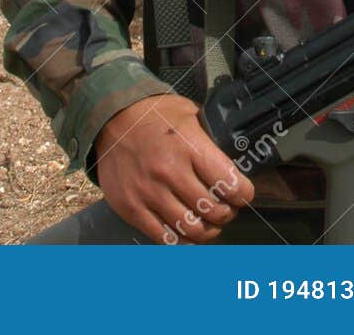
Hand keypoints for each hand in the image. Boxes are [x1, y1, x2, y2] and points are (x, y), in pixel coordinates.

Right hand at [91, 93, 253, 242]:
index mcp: (190, 147)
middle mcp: (170, 173)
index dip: (243, 194)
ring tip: (209, 224)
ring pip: (190, 228)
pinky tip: (187, 232)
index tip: (243, 195)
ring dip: (207, 231)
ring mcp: (149, 193)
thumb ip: (210, 138)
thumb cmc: (154, 115)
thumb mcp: (190, 114)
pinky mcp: (131, 208)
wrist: (110, 118)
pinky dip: (181, 240)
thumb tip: (233, 159)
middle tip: (226, 210)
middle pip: (212, 210)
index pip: (229, 183)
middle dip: (227, 214)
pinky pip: (163, 237)